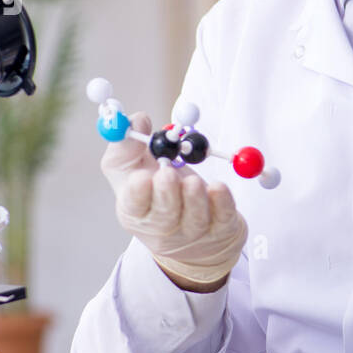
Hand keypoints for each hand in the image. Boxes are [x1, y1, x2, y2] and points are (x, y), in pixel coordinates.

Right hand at [100, 112, 247, 287]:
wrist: (194, 230)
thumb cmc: (159, 192)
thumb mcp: (136, 169)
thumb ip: (130, 145)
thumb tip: (137, 119)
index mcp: (136, 211)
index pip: (133, 206)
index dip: (137, 193)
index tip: (141, 175)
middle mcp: (162, 228)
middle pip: (163, 216)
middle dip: (165, 193)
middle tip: (168, 173)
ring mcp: (193, 234)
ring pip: (194, 217)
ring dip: (194, 196)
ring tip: (193, 181)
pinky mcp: (221, 231)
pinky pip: (223, 215)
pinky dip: (222, 199)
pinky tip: (218, 187)